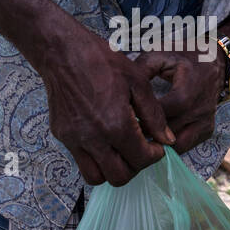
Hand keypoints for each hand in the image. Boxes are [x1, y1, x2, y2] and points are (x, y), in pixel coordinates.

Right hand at [41, 28, 175, 186]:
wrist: (61, 51)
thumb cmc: (101, 60)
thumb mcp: (137, 81)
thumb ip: (154, 115)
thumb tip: (167, 139)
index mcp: (115, 124)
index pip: (141, 159)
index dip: (154, 156)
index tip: (156, 146)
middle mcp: (93, 138)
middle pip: (119, 177)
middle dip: (134, 167)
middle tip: (140, 151)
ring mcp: (74, 139)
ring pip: (95, 177)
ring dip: (111, 170)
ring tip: (120, 150)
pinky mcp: (62, 135)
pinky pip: (80, 160)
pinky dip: (95, 158)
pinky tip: (103, 138)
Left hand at [134, 47, 225, 155]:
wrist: (214, 60)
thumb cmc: (183, 56)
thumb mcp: (161, 54)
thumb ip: (141, 69)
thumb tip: (123, 87)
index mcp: (188, 90)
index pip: (162, 113)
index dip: (143, 118)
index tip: (127, 117)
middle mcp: (199, 109)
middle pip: (169, 133)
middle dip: (147, 134)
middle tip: (129, 131)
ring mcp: (205, 121)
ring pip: (179, 145)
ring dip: (160, 145)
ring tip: (143, 138)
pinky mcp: (207, 129)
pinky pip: (187, 145)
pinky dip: (171, 146)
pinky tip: (157, 139)